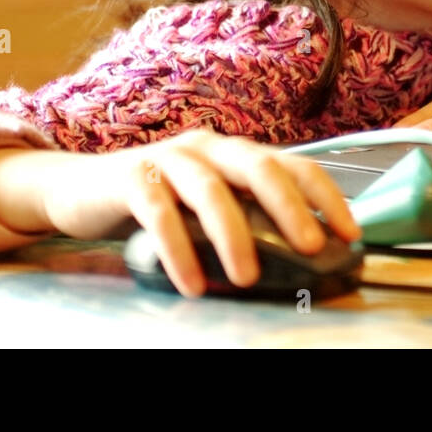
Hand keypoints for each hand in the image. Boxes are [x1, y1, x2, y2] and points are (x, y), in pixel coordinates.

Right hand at [39, 128, 361, 297]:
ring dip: (233, 236)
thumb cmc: (160, 201)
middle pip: (259, 167)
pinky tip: (192, 283)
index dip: (326, 195)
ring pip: (210, 190)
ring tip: (245, 278)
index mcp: (237, 153)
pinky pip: (159, 213)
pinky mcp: (131, 178)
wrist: (81, 190)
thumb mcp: (210, 203)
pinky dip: (177, 250)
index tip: (350, 232)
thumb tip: (306, 254)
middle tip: (310, 247)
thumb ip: (248, 215)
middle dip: (290, 207)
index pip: (295, 165)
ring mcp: (169, 158)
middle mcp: (209, 147)